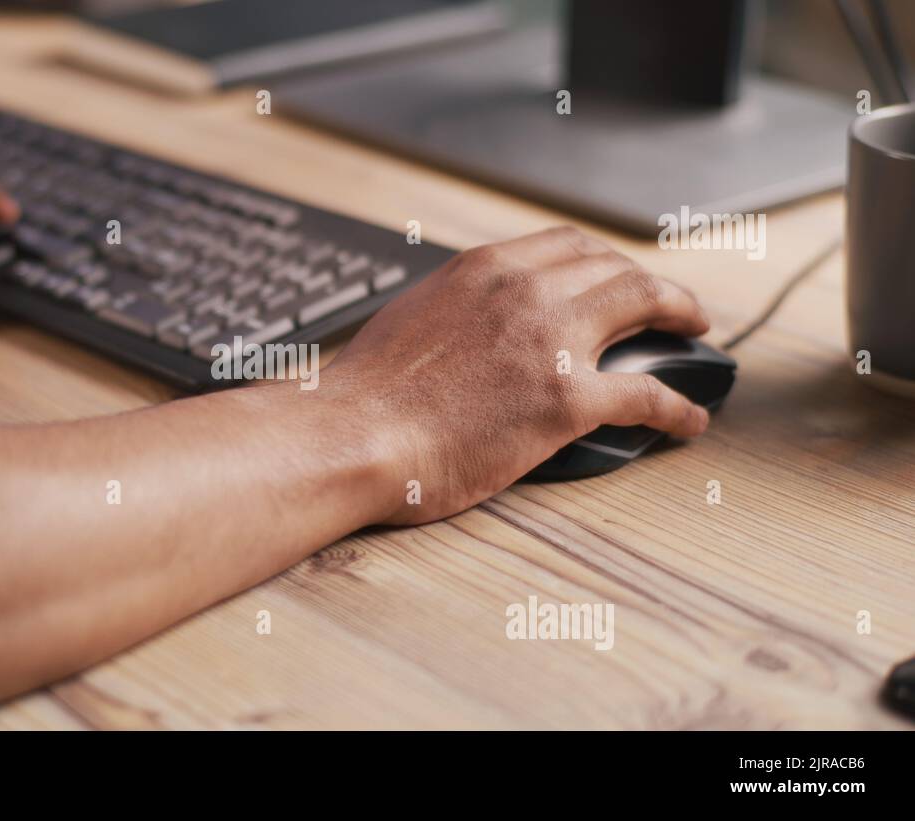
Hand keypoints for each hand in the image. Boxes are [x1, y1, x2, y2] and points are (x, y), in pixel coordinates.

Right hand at [329, 226, 711, 523]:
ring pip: (643, 305)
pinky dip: (678, 407)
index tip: (618, 274)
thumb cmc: (366, 394)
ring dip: (681, 316)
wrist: (352, 434)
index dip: (605, 259)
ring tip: (697, 334)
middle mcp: (525, 291)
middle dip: (652, 283)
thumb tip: (467, 324)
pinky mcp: (566, 402)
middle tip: (671, 304)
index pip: (567, 245)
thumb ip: (454, 310)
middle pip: (614, 267)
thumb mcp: (409, 319)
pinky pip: (646, 396)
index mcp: (484, 270)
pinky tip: (689, 421)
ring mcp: (550, 342)